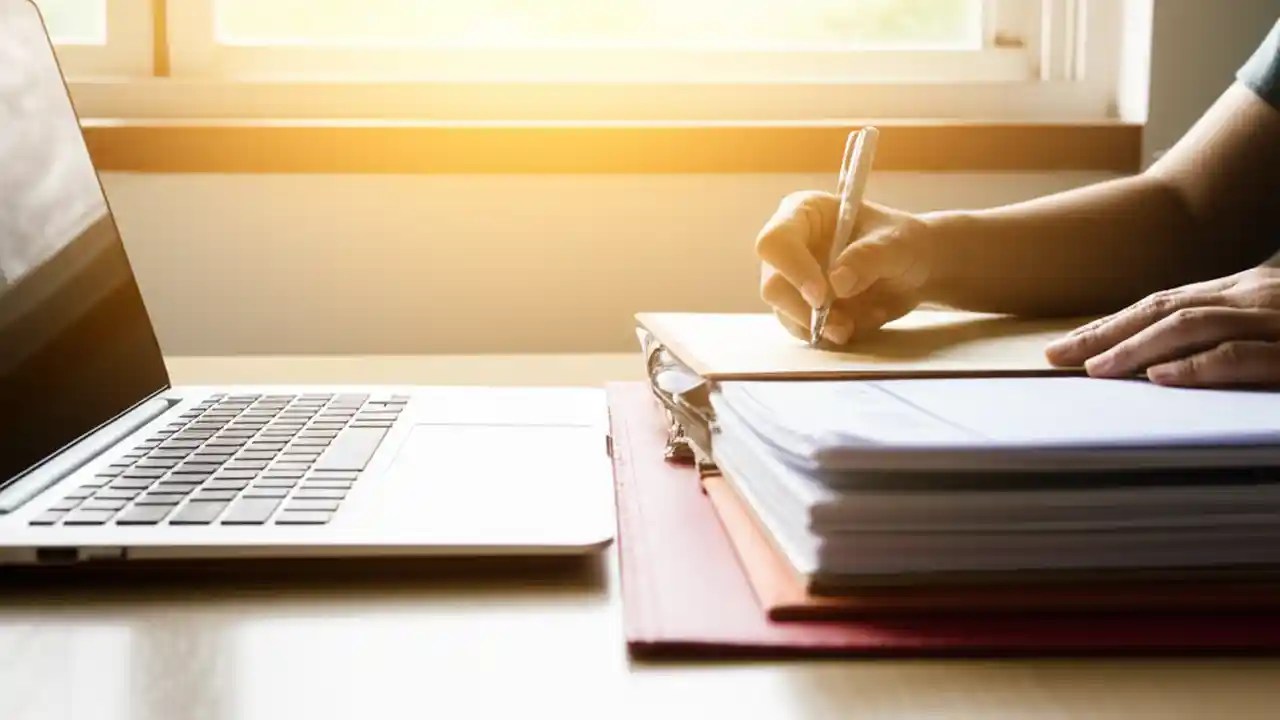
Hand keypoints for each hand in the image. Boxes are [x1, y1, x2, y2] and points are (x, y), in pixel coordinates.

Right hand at [755, 191, 931, 344]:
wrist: (915, 269)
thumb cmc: (902, 241)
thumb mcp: (895, 242)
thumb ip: (868, 257)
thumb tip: (837, 282)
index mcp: (803, 214)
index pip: (775, 242)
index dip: (792, 269)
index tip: (821, 296)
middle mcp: (790, 247)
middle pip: (773, 285)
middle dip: (806, 310)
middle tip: (844, 325)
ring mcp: (792, 280)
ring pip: (786, 313)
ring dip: (822, 326)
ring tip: (860, 323)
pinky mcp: (802, 307)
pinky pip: (802, 329)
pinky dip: (830, 334)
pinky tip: (858, 324)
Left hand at [1045, 267, 1279, 386]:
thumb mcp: (1271, 322)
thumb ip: (1224, 330)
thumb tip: (1165, 355)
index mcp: (1242, 290)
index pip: (1164, 303)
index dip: (1113, 323)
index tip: (1073, 342)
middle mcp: (1250, 297)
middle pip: (1163, 309)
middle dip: (1106, 332)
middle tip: (1059, 353)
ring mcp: (1271, 320)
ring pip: (1188, 325)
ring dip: (1134, 347)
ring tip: (1092, 367)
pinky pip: (1236, 355)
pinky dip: (1194, 366)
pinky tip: (1158, 376)